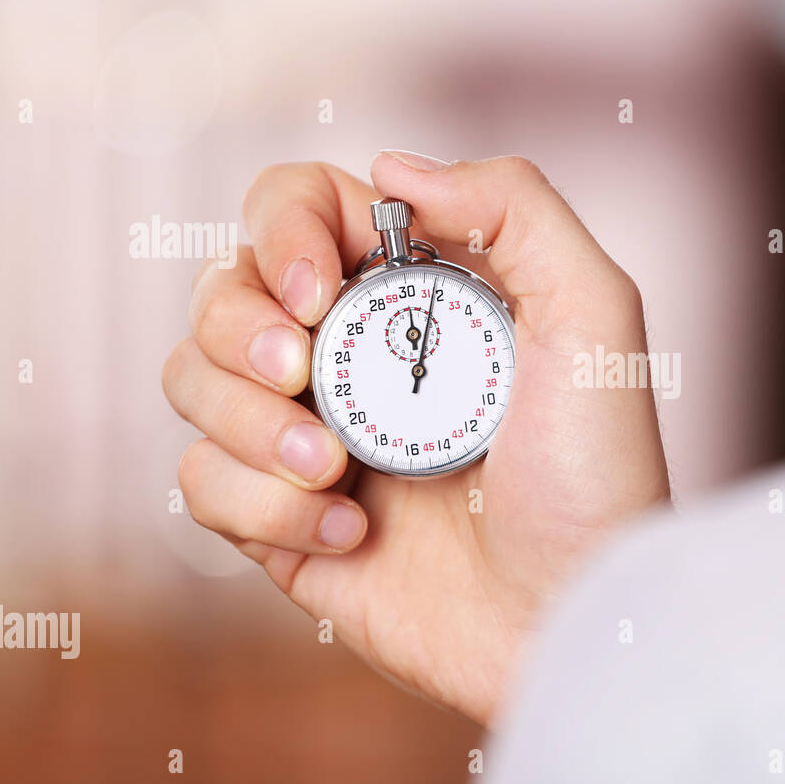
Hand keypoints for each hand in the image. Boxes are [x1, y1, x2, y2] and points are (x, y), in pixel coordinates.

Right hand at [162, 153, 670, 724]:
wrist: (567, 621)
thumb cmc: (594, 478)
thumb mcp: (594, 318)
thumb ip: (515, 207)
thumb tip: (391, 162)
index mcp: (410, 296)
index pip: (295, 208)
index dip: (282, 229)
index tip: (316, 292)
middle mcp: (350, 357)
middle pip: (219, 289)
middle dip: (241, 329)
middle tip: (304, 377)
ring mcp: (310, 438)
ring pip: (190, 381)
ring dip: (251, 424)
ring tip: (336, 472)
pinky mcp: (279, 522)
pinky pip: (202, 483)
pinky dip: (263, 507)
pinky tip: (350, 536)